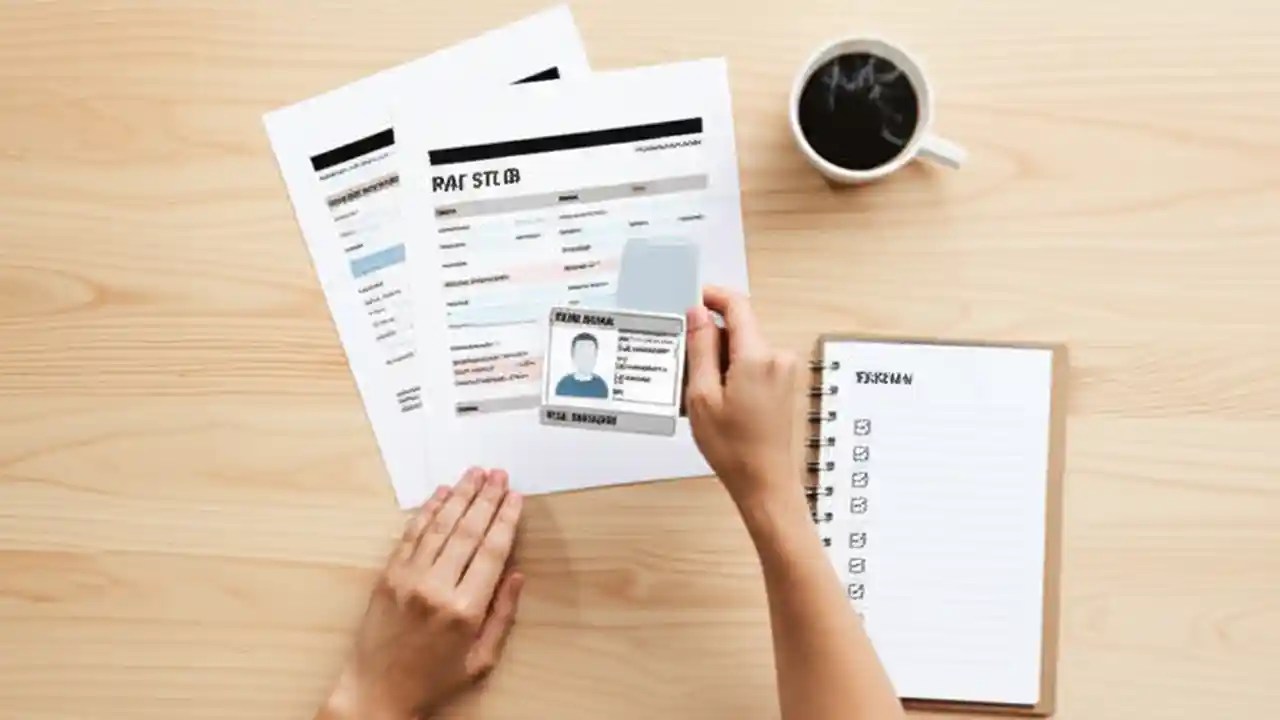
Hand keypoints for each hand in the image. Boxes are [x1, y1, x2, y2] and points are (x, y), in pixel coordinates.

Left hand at [318, 469, 524, 719]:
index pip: (492, 552)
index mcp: (465, 610)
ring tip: (475, 474)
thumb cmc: (432, 681)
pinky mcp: (387, 577)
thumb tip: (517, 576)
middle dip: (487, 499)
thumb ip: (503, 616)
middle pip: (468, 532)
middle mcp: (436, 589)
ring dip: (460, 496)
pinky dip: (428, 511)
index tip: (515, 498)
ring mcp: (408, 579)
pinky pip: (411, 535)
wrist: (376, 693)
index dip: (505, 520)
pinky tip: (442, 494)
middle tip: (499, 475)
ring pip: (440, 527)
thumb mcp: (481, 660)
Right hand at [685, 286, 803, 507]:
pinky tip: (717, 400)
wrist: (765, 482)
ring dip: (718, 360)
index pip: (737, 306)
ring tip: (699, 392)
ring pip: (743, 348)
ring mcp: (783, 371)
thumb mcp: (702, 395)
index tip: (692, 298)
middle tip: (683, 363)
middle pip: (738, 328)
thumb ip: (700, 348)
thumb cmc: (734, 448)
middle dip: (709, 339)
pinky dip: (731, 373)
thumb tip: (698, 314)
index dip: (712, 296)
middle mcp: (777, 358)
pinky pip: (753, 364)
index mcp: (757, 356)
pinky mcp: (783, 384)